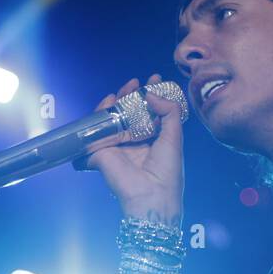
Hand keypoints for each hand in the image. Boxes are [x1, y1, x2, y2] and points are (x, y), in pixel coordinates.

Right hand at [86, 74, 184, 224]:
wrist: (150, 194)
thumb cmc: (167, 169)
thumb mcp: (174, 136)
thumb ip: (169, 112)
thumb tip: (152, 93)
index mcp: (154, 140)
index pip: (150, 113)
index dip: (152, 96)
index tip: (155, 79)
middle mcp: (135, 141)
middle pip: (131, 112)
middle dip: (134, 95)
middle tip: (139, 82)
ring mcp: (118, 144)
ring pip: (114, 117)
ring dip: (119, 99)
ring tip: (128, 86)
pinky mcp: (101, 150)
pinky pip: (98, 128)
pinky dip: (101, 112)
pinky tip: (109, 100)